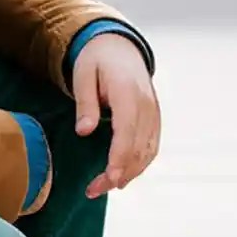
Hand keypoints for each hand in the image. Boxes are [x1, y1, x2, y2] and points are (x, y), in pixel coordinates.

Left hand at [72, 33, 159, 198]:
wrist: (118, 46)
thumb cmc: (96, 60)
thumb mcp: (83, 75)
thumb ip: (85, 103)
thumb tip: (84, 131)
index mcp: (128, 92)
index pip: (127, 130)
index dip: (120, 157)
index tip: (109, 178)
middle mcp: (146, 103)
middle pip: (138, 146)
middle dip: (120, 172)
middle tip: (94, 190)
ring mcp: (153, 111)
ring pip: (148, 150)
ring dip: (130, 172)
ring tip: (105, 186)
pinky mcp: (154, 117)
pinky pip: (152, 145)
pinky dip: (140, 163)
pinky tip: (124, 174)